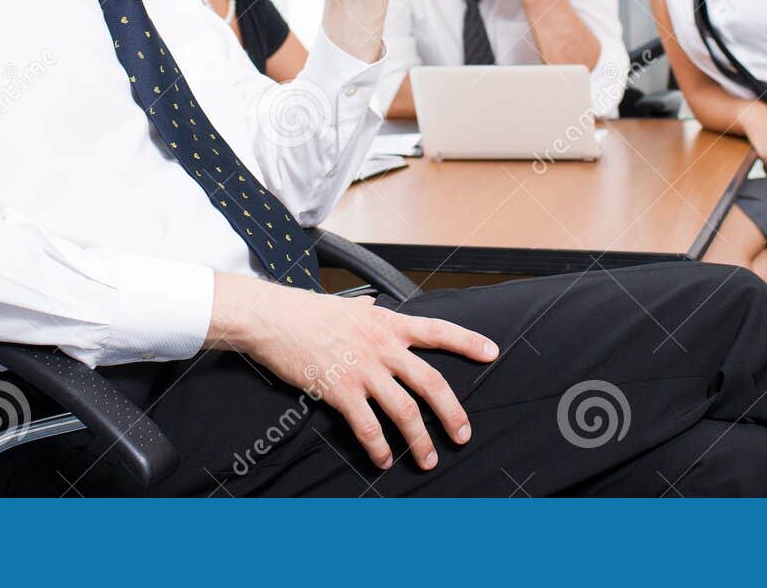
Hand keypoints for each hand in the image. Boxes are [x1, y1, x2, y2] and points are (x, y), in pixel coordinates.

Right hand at [210, 275, 497, 470]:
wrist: (274, 318)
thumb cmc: (309, 312)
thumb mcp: (348, 306)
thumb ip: (367, 310)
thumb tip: (374, 307)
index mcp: (389, 324)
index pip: (438, 330)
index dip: (468, 342)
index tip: (492, 352)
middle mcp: (383, 346)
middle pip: (431, 382)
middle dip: (452, 413)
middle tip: (462, 434)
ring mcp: (363, 369)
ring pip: (405, 411)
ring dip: (419, 440)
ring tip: (427, 459)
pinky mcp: (341, 390)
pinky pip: (368, 426)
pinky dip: (379, 447)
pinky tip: (384, 459)